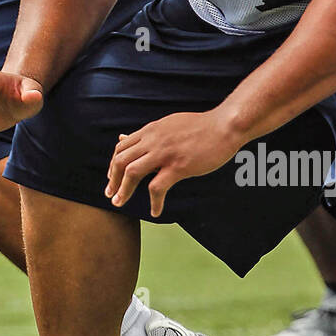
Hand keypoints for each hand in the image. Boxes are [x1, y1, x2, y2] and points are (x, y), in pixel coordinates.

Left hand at [105, 109, 242, 216]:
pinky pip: (157, 187)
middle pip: (121, 160)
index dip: (113, 165)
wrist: (225, 125)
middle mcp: (153, 140)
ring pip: (132, 172)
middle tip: (111, 195)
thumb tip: (123, 137)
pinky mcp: (179, 167)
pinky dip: (153, 202)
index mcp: (150, 131)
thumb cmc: (200, 127)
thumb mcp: (168, 124)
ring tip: (120, 203)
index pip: (121, 148)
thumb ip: (147, 134)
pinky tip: (155, 211)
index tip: (112, 178)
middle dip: (112, 180)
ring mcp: (164, 153)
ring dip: (123, 191)